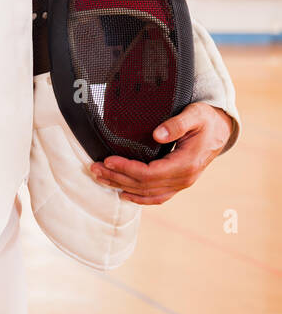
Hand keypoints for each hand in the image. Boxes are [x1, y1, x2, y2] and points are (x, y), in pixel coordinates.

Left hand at [89, 103, 233, 204]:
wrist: (220, 130)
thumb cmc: (206, 120)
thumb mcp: (195, 115)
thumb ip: (177, 124)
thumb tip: (157, 135)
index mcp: (187, 164)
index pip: (150, 173)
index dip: (127, 169)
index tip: (107, 160)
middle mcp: (184, 179)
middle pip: (144, 185)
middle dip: (117, 177)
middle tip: (94, 168)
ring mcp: (182, 183)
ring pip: (148, 193)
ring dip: (122, 186)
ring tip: (100, 178)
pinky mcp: (178, 183)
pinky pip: (158, 196)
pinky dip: (139, 198)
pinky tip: (122, 193)